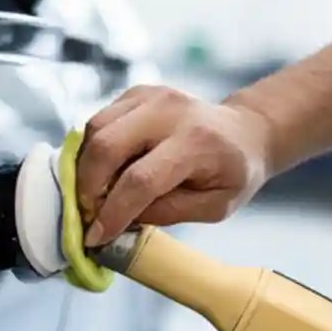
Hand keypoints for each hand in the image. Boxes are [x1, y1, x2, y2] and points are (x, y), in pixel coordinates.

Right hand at [76, 86, 271, 245]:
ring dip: (86, 168)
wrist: (245, 132)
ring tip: (96, 193)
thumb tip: (120, 217)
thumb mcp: (214, 207)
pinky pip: (99, 121)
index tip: (95, 237)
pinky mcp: (137, 93)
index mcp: (197, 142)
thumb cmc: (233, 174)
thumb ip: (167, 212)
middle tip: (88, 213)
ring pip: (95, 129)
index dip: (113, 212)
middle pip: (107, 146)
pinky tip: (105, 171)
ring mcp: (151, 96)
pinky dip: (92, 150)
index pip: (141, 180)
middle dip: (87, 186)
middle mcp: (170, 111)